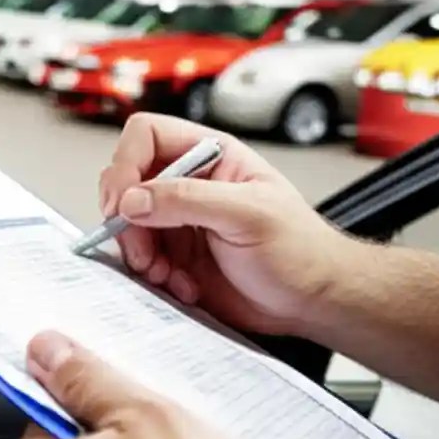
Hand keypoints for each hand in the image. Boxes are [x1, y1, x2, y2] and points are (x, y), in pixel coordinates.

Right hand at [98, 113, 355, 335]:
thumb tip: (133, 199)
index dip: (127, 164)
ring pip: (127, 225)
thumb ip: (187, 199)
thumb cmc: (302, 251)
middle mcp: (188, 184)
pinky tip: (182, 284)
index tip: (126, 202)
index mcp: (209, 156)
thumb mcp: (248, 214)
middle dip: (127, 219)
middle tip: (142, 247)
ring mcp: (179, 221)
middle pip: (127, 183)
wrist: (313, 302)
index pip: (146, 136)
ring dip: (139, 253)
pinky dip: (151, 276)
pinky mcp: (175, 256)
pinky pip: (140, 259)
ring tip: (167, 272)